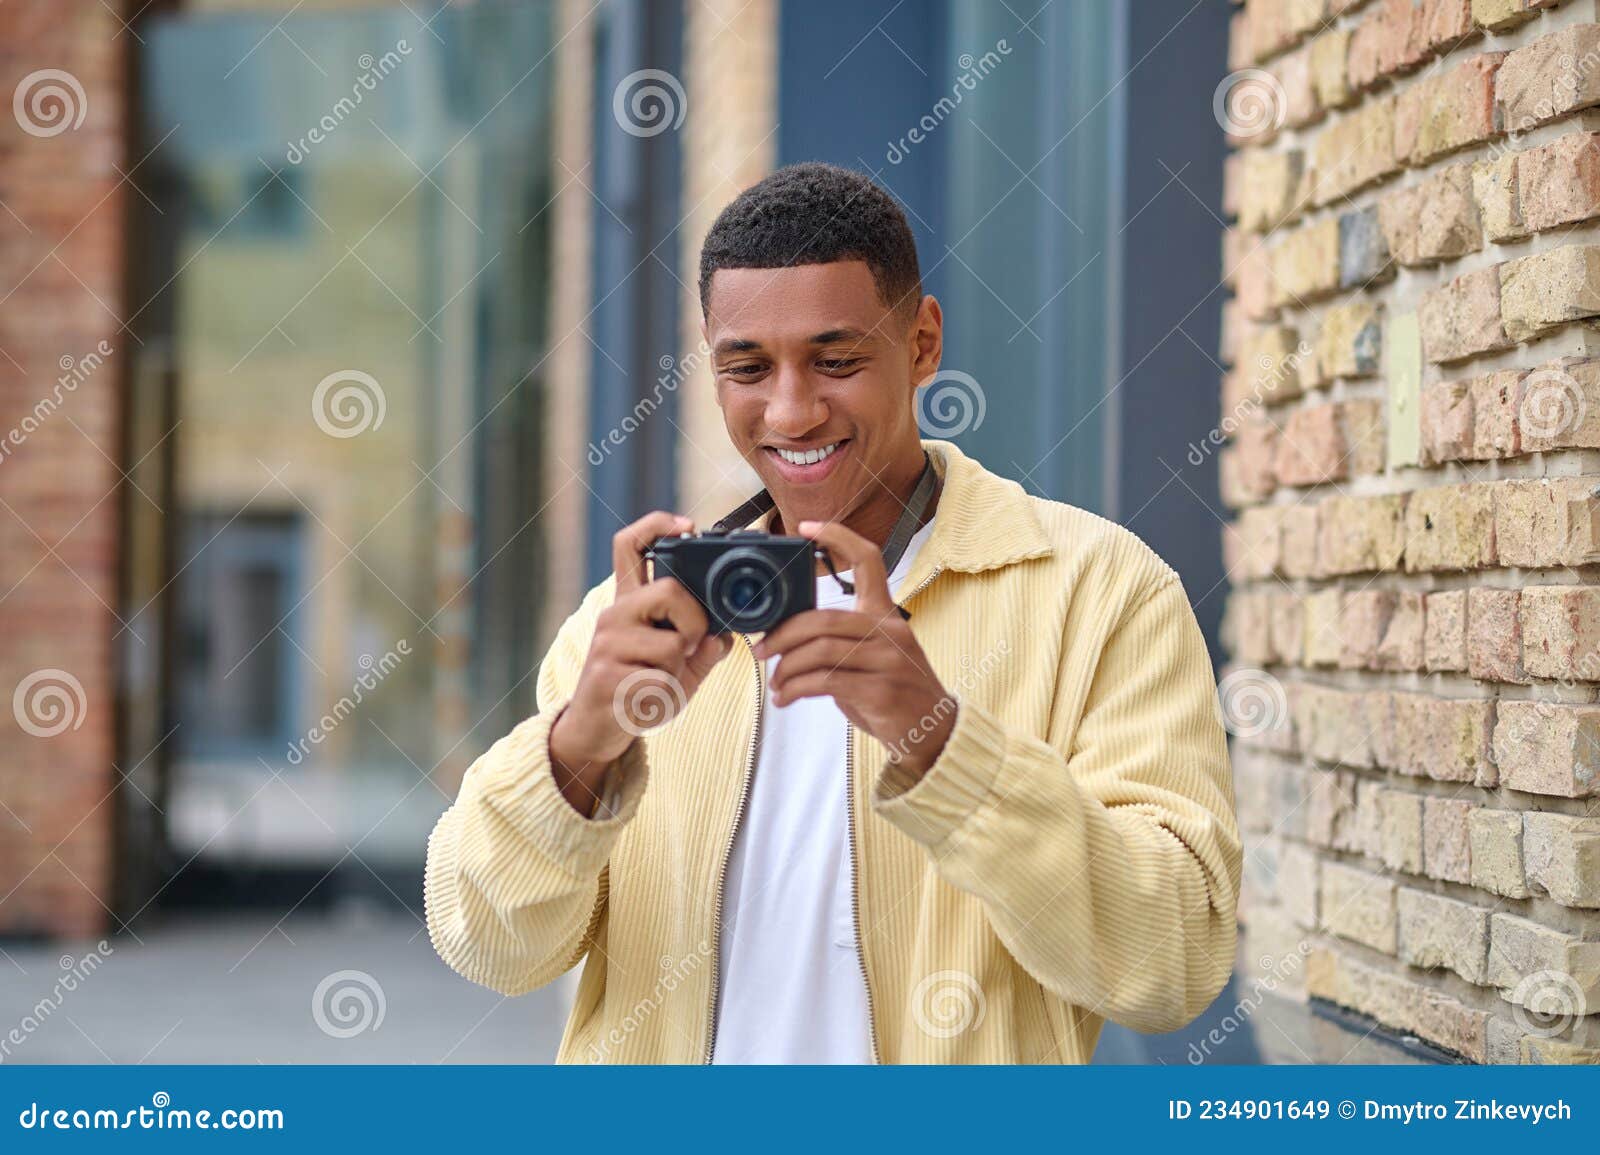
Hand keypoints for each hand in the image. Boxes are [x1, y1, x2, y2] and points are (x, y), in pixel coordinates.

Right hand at [550, 510, 732, 814]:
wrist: (596, 728)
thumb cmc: (640, 689)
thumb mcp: (679, 666)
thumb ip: (704, 647)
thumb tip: (724, 635)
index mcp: (631, 603)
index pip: (631, 547)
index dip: (658, 525)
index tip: (688, 525)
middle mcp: (615, 615)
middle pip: (670, 591)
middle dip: (695, 622)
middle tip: (687, 648)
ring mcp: (608, 644)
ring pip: (672, 645)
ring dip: (680, 671)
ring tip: (660, 682)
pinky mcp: (606, 676)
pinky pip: (661, 682)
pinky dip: (667, 698)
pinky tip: (648, 703)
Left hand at [753, 519, 954, 777]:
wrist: (932, 731)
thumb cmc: (894, 690)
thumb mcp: (874, 654)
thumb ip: (841, 638)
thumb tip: (788, 634)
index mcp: (886, 614)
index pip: (867, 560)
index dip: (837, 537)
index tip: (806, 528)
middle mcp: (889, 631)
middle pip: (821, 618)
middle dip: (782, 634)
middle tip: (761, 649)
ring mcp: (886, 661)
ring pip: (818, 651)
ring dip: (786, 668)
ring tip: (776, 683)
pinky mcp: (879, 691)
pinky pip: (824, 682)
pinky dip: (795, 690)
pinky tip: (786, 698)